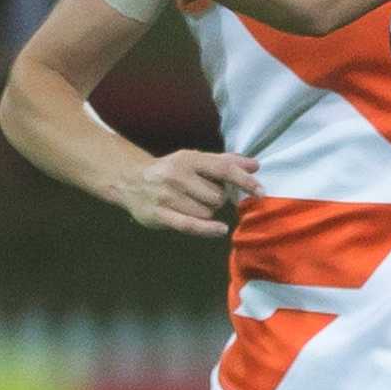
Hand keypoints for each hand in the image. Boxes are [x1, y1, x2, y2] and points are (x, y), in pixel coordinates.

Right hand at [119, 147, 257, 238]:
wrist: (130, 181)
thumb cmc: (170, 171)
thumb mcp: (194, 160)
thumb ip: (225, 162)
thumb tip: (255, 165)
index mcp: (188, 159)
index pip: (222, 169)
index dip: (244, 180)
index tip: (260, 190)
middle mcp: (177, 176)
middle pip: (216, 196)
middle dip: (216, 199)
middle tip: (201, 195)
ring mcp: (167, 197)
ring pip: (206, 212)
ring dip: (206, 213)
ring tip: (190, 204)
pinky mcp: (160, 215)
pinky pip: (191, 225)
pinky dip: (208, 229)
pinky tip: (220, 230)